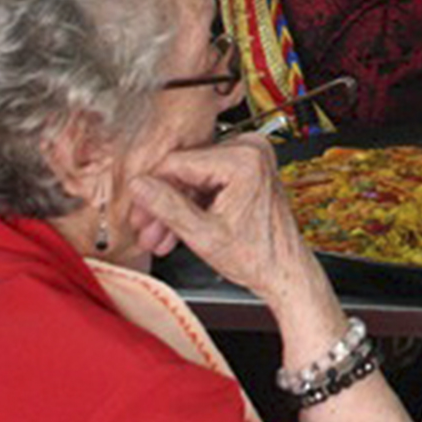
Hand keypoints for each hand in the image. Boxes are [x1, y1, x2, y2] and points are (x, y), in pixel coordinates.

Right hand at [126, 136, 310, 302]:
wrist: (285, 271)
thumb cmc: (259, 258)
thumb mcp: (204, 235)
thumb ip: (167, 207)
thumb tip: (137, 186)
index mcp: (243, 160)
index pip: (176, 163)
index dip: (150, 189)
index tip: (136, 211)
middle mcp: (250, 149)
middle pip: (183, 170)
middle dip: (161, 203)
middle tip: (144, 228)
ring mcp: (250, 157)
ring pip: (192, 177)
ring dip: (173, 207)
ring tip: (158, 235)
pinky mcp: (247, 168)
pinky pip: (207, 180)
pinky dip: (191, 204)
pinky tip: (175, 227)